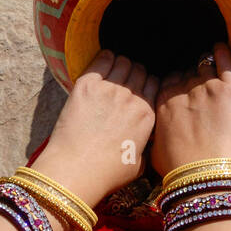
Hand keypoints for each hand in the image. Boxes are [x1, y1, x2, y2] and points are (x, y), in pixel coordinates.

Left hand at [29, 50, 157, 208]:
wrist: (75, 170)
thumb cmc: (106, 174)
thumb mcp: (139, 165)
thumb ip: (146, 146)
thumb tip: (146, 142)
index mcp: (148, 115)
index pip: (155, 83)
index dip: (147, 83)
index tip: (139, 87)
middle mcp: (132, 98)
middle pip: (140, 70)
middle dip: (134, 72)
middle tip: (124, 79)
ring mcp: (110, 89)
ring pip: (124, 61)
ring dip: (120, 64)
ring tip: (112, 71)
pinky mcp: (87, 84)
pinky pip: (103, 59)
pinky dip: (105, 57)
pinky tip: (103, 61)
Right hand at [151, 42, 230, 175]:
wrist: (206, 175)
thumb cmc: (178, 169)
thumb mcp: (154, 150)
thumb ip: (155, 133)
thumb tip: (154, 133)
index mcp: (162, 101)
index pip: (167, 81)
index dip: (176, 85)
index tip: (182, 89)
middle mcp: (181, 88)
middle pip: (185, 72)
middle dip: (190, 77)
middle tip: (197, 84)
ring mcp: (206, 85)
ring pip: (204, 66)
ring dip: (206, 66)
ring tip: (209, 64)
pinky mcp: (229, 88)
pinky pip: (226, 62)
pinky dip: (223, 52)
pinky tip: (221, 47)